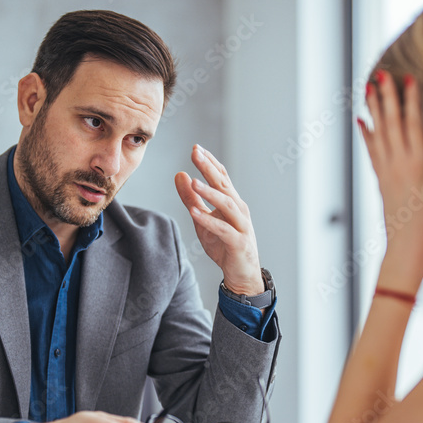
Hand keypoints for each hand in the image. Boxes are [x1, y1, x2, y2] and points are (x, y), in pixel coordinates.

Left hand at [175, 145, 263, 294]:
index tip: (196, 148)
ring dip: (210, 193)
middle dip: (209, 168)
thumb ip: (191, 199)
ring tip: (194, 182)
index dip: (210, 162)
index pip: (222, 177)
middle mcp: (239, 210)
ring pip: (227, 205)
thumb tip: (180, 174)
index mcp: (232, 202)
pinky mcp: (238, 243)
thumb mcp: (202, 220)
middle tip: (196, 152)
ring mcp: (241, 226)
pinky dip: (209, 221)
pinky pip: (223, 230)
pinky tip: (195, 213)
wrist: (242, 274)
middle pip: (224, 185)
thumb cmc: (224, 246)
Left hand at [359, 71, 422, 244]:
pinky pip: (371, 151)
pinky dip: (366, 133)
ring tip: (368, 87)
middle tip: (381, 73)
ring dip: (374, 109)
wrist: (408, 248)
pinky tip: (361, 119)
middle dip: (387, 97)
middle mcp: (400, 165)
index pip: (414, 126)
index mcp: (421, 166)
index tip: (408, 80)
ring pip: (379, 134)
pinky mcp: (381, 180)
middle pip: (392, 124)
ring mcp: (388, 172)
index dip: (411, 102)